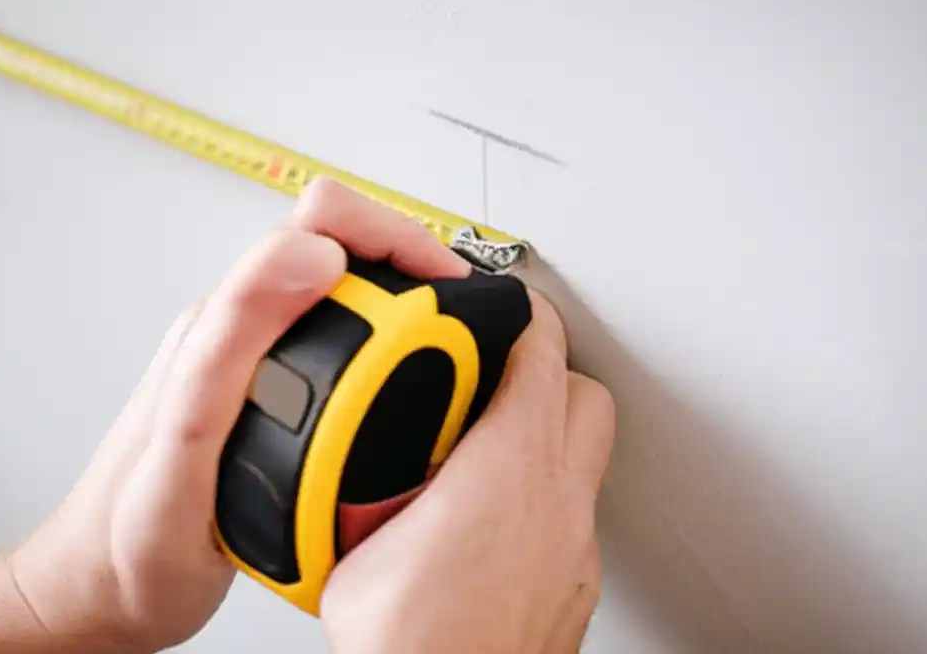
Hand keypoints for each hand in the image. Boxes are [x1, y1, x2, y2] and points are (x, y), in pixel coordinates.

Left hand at [8, 178, 468, 650]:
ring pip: (348, 299)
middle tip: (453, 331)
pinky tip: (398, 402)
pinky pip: (341, 349)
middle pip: (346, 252)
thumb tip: (310, 254)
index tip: (443, 288)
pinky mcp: (268, 396)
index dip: (394, 236)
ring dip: (402, 313)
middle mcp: (240, 331)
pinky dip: (386, 359)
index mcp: (222, 323)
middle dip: (410, 272)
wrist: (100, 592)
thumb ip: (234, 341)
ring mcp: (255, 363)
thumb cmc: (128, 539)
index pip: (320, 222)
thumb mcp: (182, 444)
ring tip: (440, 360)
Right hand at [320, 265, 615, 648]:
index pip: (538, 352)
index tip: (502, 306)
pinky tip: (496, 521)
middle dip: (546, 371)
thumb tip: (340, 458)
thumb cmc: (411, 650)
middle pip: (583, 395)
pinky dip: (544, 498)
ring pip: (587, 456)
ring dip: (549, 435)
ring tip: (493, 443)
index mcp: (507, 469)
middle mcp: (557, 501)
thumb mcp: (354, 544)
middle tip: (500, 373)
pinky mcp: (575, 587)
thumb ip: (360, 486)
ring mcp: (575, 547)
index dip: (522, 316)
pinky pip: (574, 514)